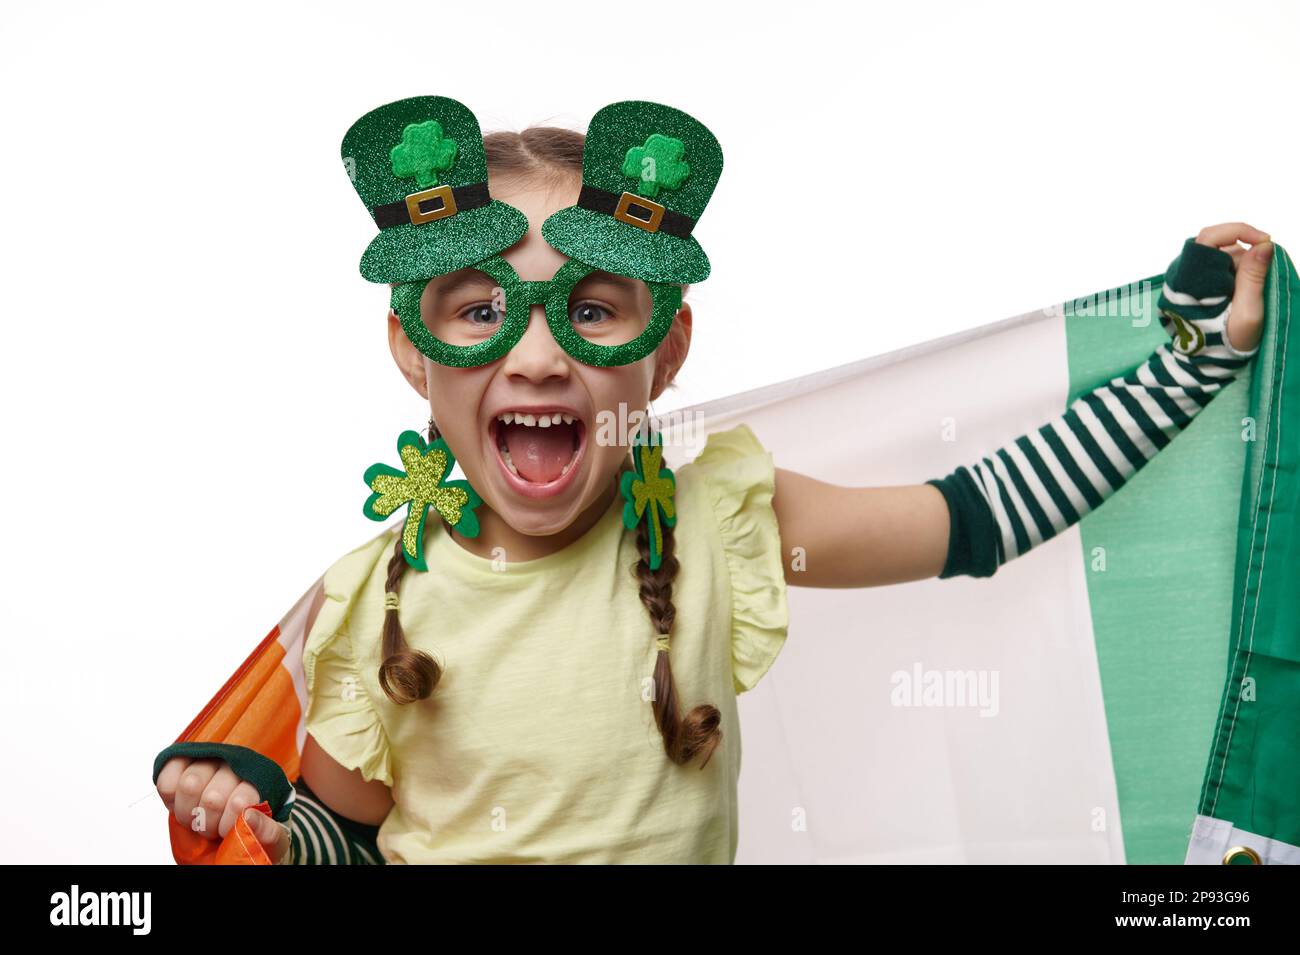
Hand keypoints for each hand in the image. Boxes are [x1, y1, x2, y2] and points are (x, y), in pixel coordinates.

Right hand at [156, 756, 290, 863]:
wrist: (237, 820)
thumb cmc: (256, 829)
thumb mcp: (272, 837)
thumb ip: (268, 831)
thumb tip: (250, 816)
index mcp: (260, 780)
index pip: (240, 802)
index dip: (228, 824)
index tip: (230, 831)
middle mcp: (234, 764)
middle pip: (212, 798)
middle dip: (208, 824)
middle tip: (212, 829)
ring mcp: (207, 761)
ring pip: (189, 785)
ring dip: (189, 813)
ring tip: (196, 819)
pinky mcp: (181, 763)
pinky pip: (167, 778)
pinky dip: (170, 798)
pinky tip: (179, 804)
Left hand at [1194, 222, 1272, 352]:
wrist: (1208, 360)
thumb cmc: (1228, 340)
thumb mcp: (1247, 312)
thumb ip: (1254, 277)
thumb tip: (1263, 245)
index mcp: (1193, 281)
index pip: (1209, 237)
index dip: (1239, 231)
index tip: (1265, 241)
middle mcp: (1186, 275)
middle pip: (1220, 244)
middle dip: (1246, 255)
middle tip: (1263, 275)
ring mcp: (1190, 278)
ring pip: (1223, 255)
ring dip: (1243, 266)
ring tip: (1248, 294)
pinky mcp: (1198, 284)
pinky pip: (1221, 266)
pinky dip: (1238, 272)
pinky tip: (1242, 292)